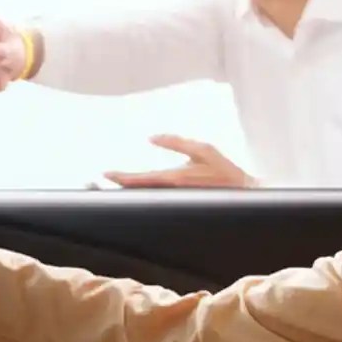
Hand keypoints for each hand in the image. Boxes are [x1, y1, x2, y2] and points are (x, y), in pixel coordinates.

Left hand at [103, 135, 258, 188]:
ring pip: (146, 198)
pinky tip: (134, 191)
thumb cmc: (225, 172)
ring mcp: (175, 201)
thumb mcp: (203, 150)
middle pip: (139, 193)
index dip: (123, 178)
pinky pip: (156, 200)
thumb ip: (176, 142)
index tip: (106, 174)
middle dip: (119, 188)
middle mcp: (172, 193)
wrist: (245, 195)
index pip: (142, 180)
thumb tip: (152, 137)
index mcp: (175, 179)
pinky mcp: (179, 204)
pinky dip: (143, 194)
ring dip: (129, 191)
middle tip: (96, 182)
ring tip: (110, 184)